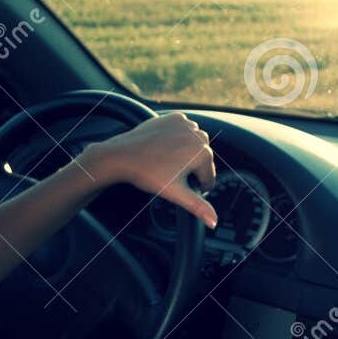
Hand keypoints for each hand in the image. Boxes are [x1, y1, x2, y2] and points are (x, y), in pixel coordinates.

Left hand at [87, 112, 218, 228]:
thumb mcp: (176, 193)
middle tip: (170, 174)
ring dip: (186, 153)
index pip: (208, 177)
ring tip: (167, 162)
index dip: (196, 187)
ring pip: (194, 144)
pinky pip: (184, 131)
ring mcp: (186, 124)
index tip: (180, 186)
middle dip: (191, 168)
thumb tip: (213, 221)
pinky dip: (178, 138)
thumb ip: (198, 206)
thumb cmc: (147, 173)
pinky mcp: (175, 117)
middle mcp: (198, 135)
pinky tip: (165, 148)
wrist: (124, 154)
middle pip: (202, 160)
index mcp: (203, 153)